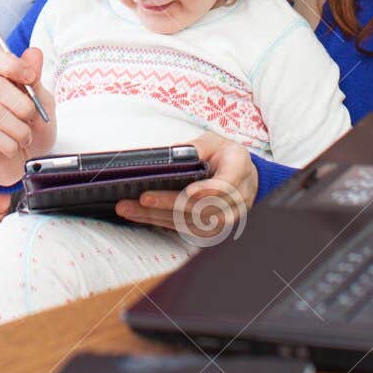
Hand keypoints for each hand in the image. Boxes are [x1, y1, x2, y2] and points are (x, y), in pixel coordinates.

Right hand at [0, 44, 53, 187]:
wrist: (31, 164)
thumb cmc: (35, 129)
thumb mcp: (44, 103)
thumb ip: (36, 79)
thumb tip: (34, 52)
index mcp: (3, 81)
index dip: (10, 63)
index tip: (30, 77)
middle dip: (22, 104)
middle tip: (32, 117)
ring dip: (20, 129)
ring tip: (26, 137)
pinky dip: (11, 144)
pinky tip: (14, 147)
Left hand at [115, 133, 257, 239]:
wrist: (244, 180)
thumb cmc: (225, 157)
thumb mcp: (215, 142)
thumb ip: (197, 147)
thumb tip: (173, 154)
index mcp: (239, 172)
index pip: (226, 185)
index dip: (209, 191)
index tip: (190, 192)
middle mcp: (235, 201)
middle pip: (201, 208)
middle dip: (169, 204)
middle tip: (143, 198)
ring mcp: (224, 219)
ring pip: (189, 222)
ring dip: (156, 216)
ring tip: (128, 208)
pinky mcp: (210, 231)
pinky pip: (183, 228)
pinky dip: (159, 222)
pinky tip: (138, 215)